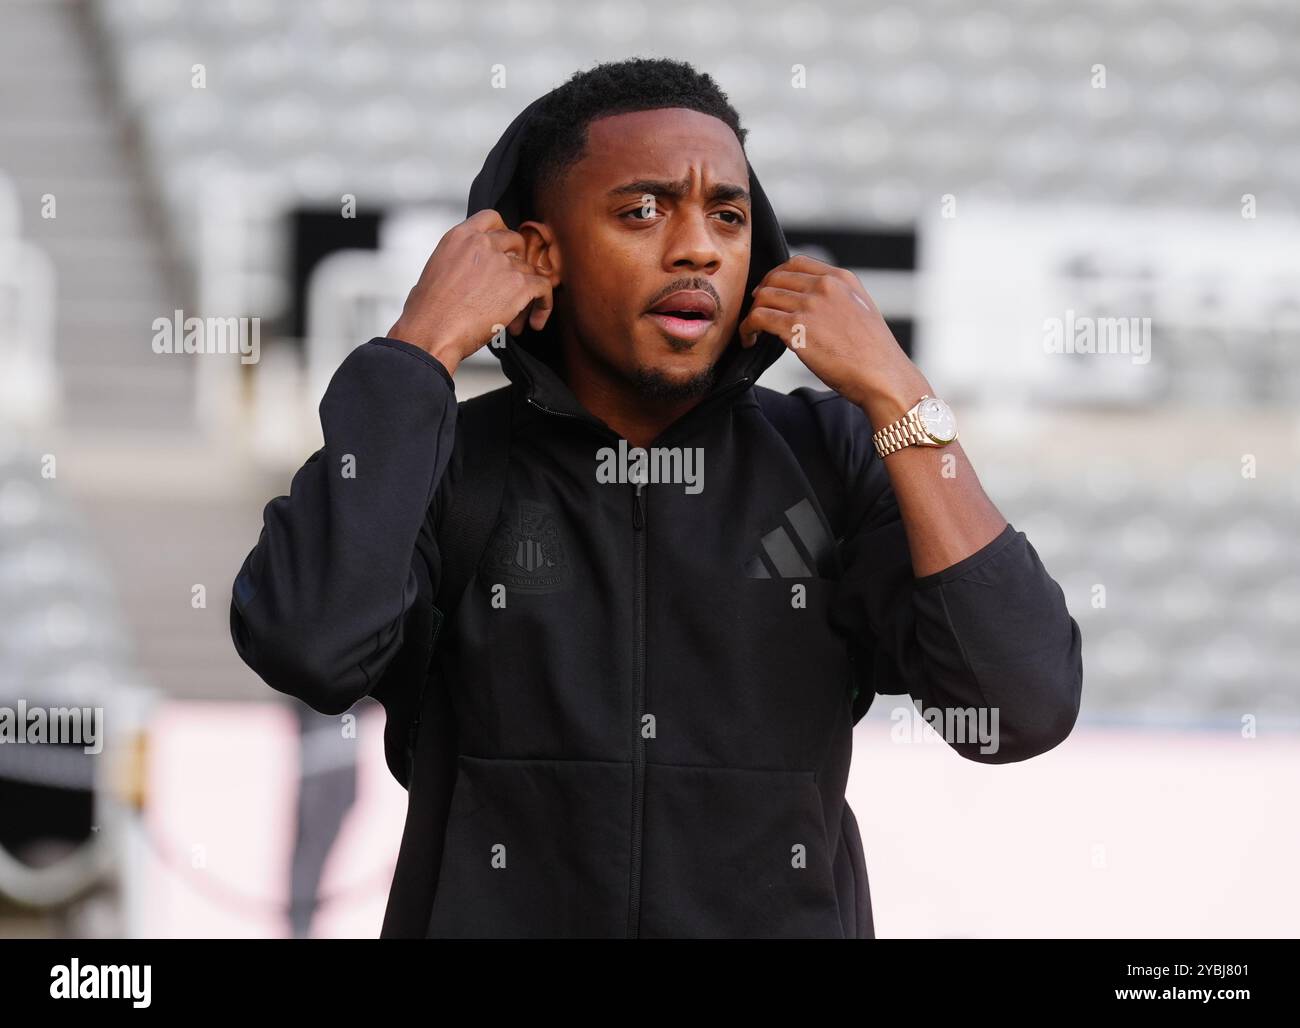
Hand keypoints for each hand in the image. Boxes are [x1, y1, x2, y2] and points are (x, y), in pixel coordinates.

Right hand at [388, 208, 553, 375]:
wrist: (431, 332)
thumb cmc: (426, 312)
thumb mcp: (434, 271)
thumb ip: (456, 260)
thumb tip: (462, 272)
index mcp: (459, 237)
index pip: (491, 218)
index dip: (502, 233)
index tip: (504, 250)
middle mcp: (483, 244)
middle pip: (516, 241)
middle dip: (517, 262)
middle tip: (510, 286)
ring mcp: (502, 263)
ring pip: (529, 269)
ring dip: (525, 293)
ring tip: (515, 321)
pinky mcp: (519, 285)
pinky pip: (544, 287)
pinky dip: (544, 305)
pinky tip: (535, 322)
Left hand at [738, 254, 927, 418]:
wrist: (882, 375)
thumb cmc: (873, 354)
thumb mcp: (860, 311)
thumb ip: (836, 299)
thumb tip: (809, 304)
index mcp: (841, 279)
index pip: (797, 263)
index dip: (776, 275)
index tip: (770, 291)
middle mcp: (825, 286)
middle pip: (776, 277)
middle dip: (761, 294)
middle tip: (757, 312)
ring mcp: (810, 305)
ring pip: (764, 296)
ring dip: (753, 313)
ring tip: (753, 331)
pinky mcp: (796, 327)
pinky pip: (759, 318)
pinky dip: (748, 328)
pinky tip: (750, 339)